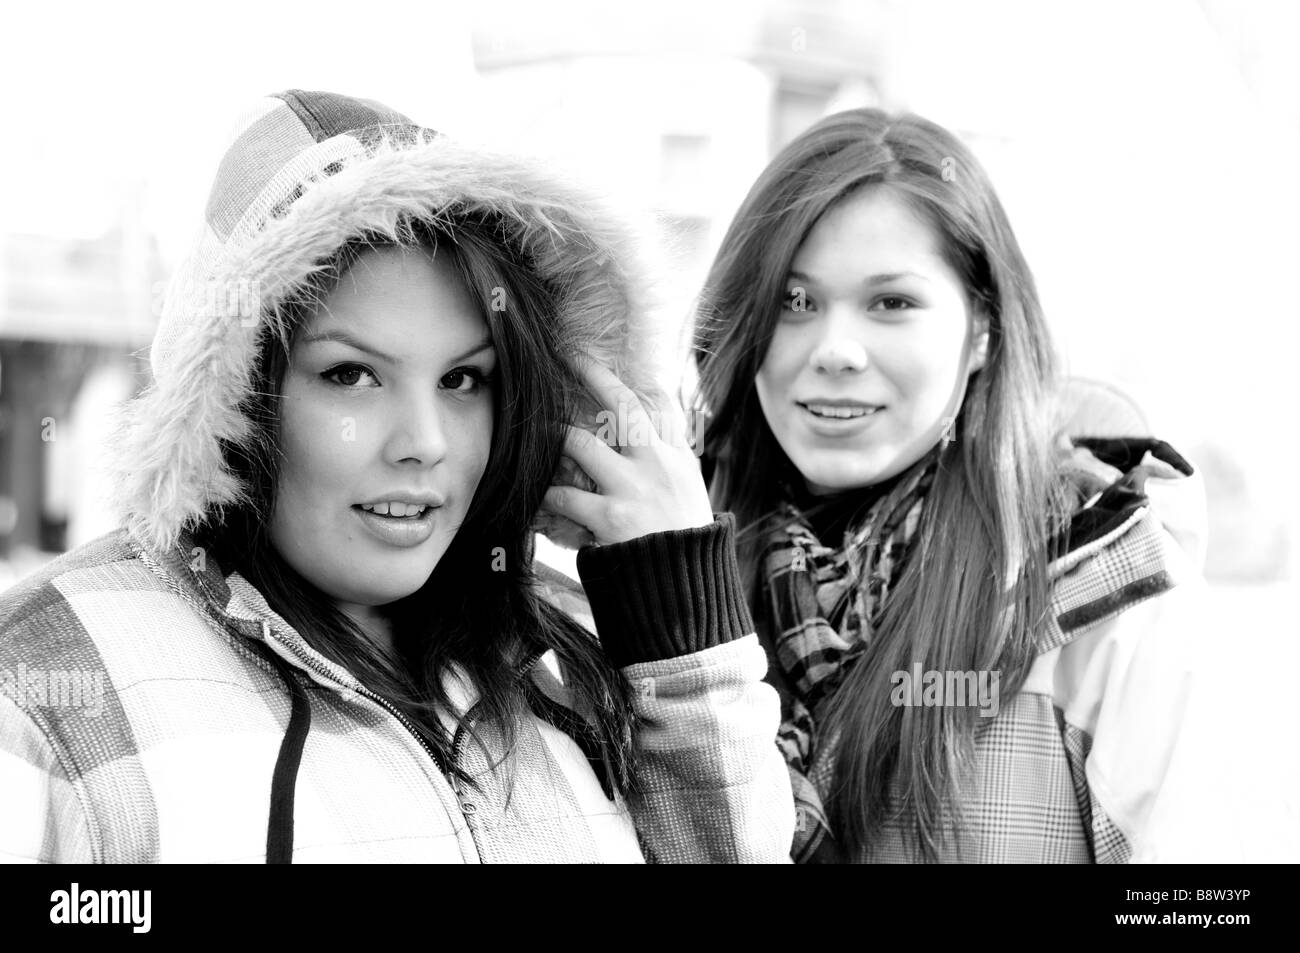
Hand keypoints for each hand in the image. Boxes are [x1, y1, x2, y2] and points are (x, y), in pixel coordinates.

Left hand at [542, 358, 713, 545]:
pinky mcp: (611, 517)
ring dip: (552, 439)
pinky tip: (529, 494)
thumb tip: (658, 421)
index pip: (650, 402)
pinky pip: (563, 496)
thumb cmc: (685, 541)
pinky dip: (543, 495)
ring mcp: (632, 488)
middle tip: (559, 363)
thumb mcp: (689, 490)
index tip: (585, 355)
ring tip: (531, 436)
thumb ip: (670, 456)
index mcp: (675, 456)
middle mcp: (656, 464)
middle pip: (617, 406)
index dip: (614, 376)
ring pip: (579, 444)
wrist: (689, 589)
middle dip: (588, 377)